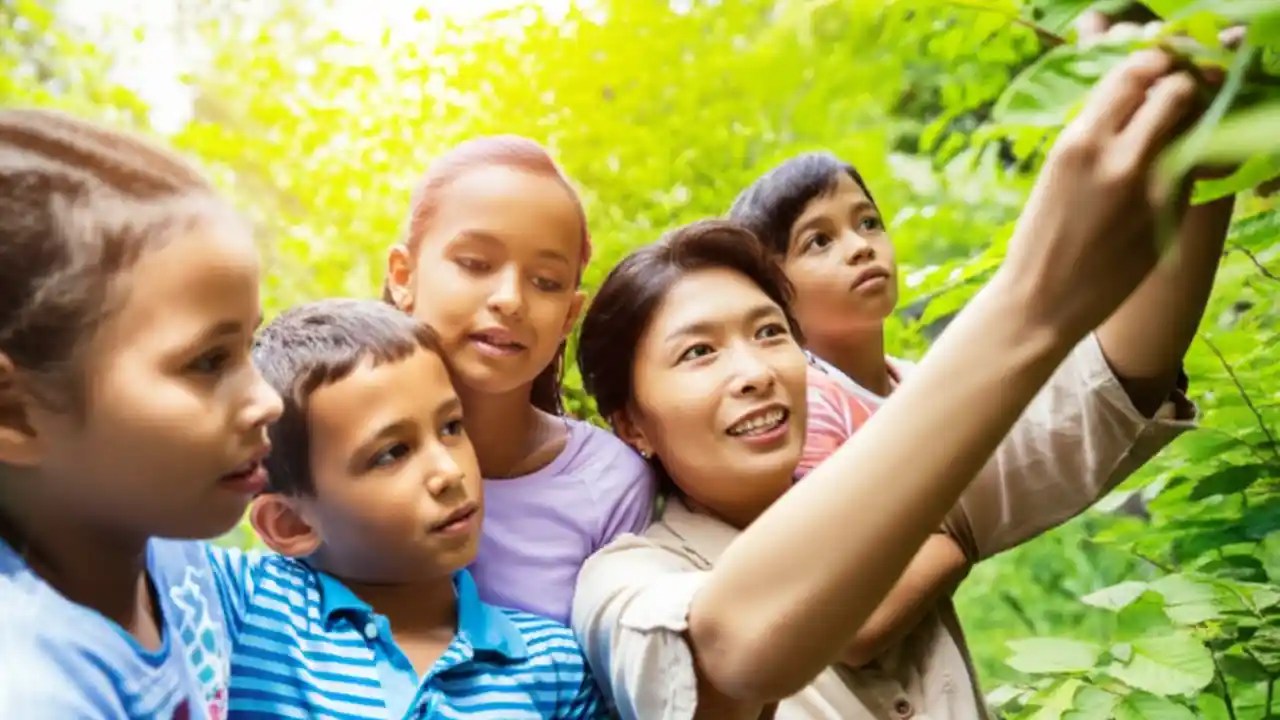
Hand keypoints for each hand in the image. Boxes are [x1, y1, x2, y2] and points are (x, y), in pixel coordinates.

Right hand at [1000, 50, 1199, 341]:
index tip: (1150, 71)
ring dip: (1183, 131)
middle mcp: (1121, 160)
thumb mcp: (1056, 170)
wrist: (1042, 302)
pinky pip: (1187, 176)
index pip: (1133, 76)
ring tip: (1159, 147)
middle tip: (1167, 103)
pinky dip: (1179, 172)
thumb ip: (1095, 133)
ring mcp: (1152, 191)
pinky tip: (1152, 189)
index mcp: (1080, 142)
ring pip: (1192, 133)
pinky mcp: (1170, 218)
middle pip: (1176, 95)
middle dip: (1176, 92)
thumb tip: (1134, 102)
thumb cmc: (1039, 235)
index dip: (1148, 68)